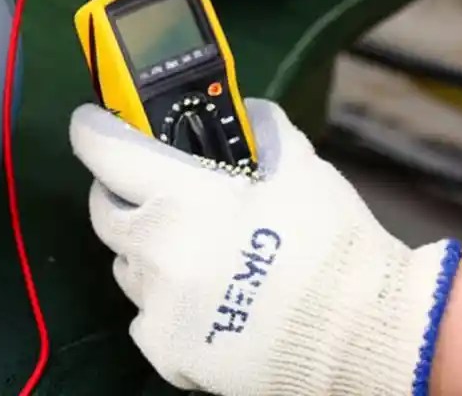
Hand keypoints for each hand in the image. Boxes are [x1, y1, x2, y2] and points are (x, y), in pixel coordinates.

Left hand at [69, 99, 461, 395]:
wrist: (367, 335)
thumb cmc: (333, 244)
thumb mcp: (299, 165)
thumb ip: (258, 130)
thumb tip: (238, 112)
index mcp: (180, 196)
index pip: (102, 149)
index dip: (93, 129)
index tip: (95, 123)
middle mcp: (155, 249)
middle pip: (104, 211)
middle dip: (122, 194)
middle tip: (155, 193)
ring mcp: (156, 304)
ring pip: (126, 265)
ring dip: (148, 252)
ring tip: (197, 254)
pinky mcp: (164, 349)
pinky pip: (147, 315)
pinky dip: (167, 304)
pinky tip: (207, 300)